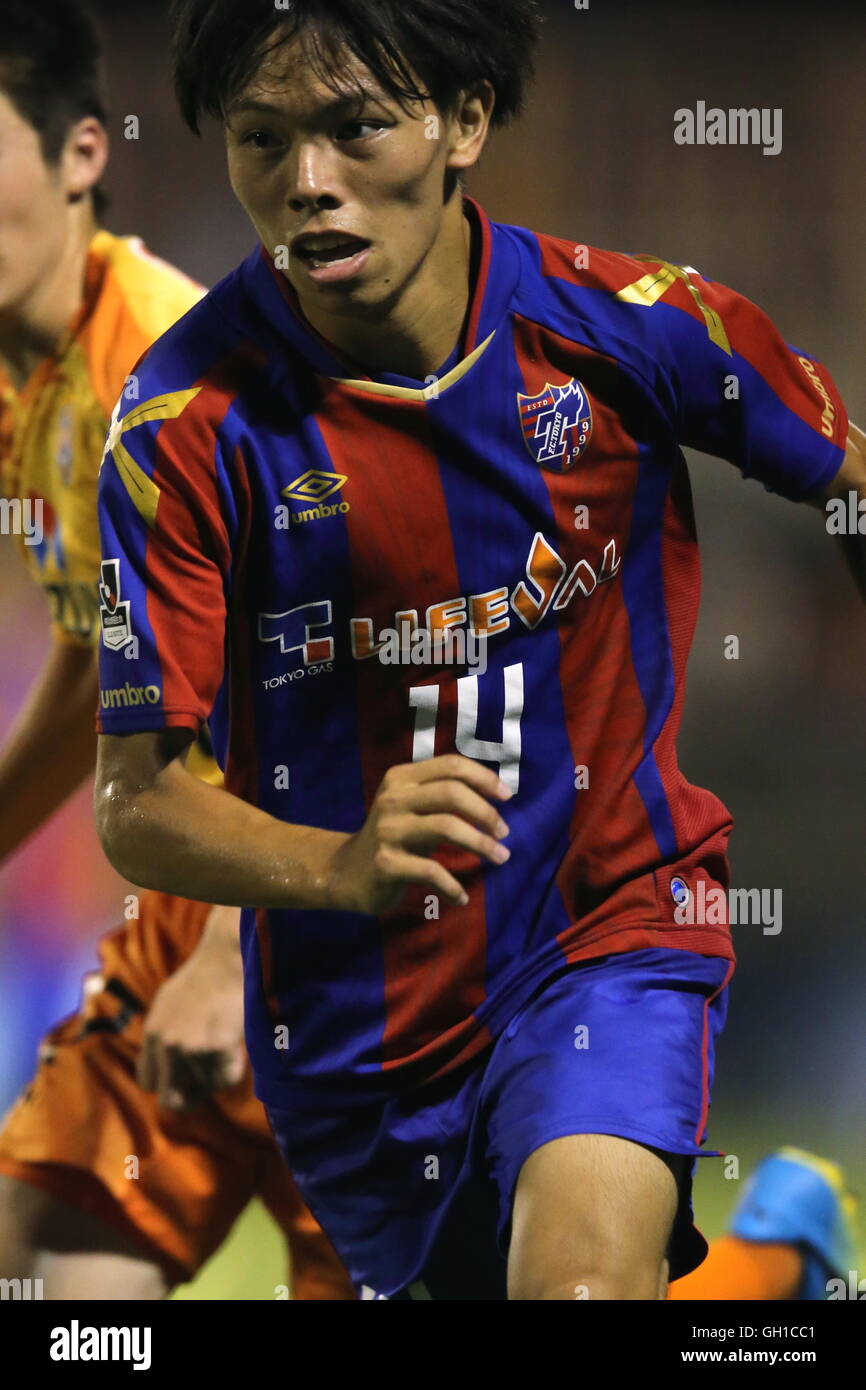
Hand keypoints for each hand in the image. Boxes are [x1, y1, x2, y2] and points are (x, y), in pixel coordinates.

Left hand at [137, 905, 245, 1109]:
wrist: (227, 959)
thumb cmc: (203, 978)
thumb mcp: (167, 1004)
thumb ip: (161, 1035)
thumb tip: (162, 1069)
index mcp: (152, 1033)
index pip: (147, 1081)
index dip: (166, 1084)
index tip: (182, 1079)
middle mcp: (167, 1044)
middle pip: (170, 1099)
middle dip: (188, 1098)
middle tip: (204, 1087)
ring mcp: (191, 1048)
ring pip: (204, 1089)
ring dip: (216, 1077)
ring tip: (225, 1050)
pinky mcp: (217, 1047)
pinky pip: (226, 1080)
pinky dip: (234, 1070)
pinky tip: (237, 1049)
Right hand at [326, 754, 512, 915]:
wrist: (347, 872)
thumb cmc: (394, 836)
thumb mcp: (412, 806)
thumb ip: (442, 793)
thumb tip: (496, 792)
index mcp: (401, 778)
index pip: (451, 765)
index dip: (484, 778)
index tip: (507, 797)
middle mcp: (393, 799)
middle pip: (451, 793)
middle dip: (486, 812)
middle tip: (504, 833)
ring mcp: (388, 830)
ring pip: (446, 827)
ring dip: (481, 844)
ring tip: (500, 857)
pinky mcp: (386, 863)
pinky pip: (431, 871)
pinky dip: (453, 886)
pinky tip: (461, 897)